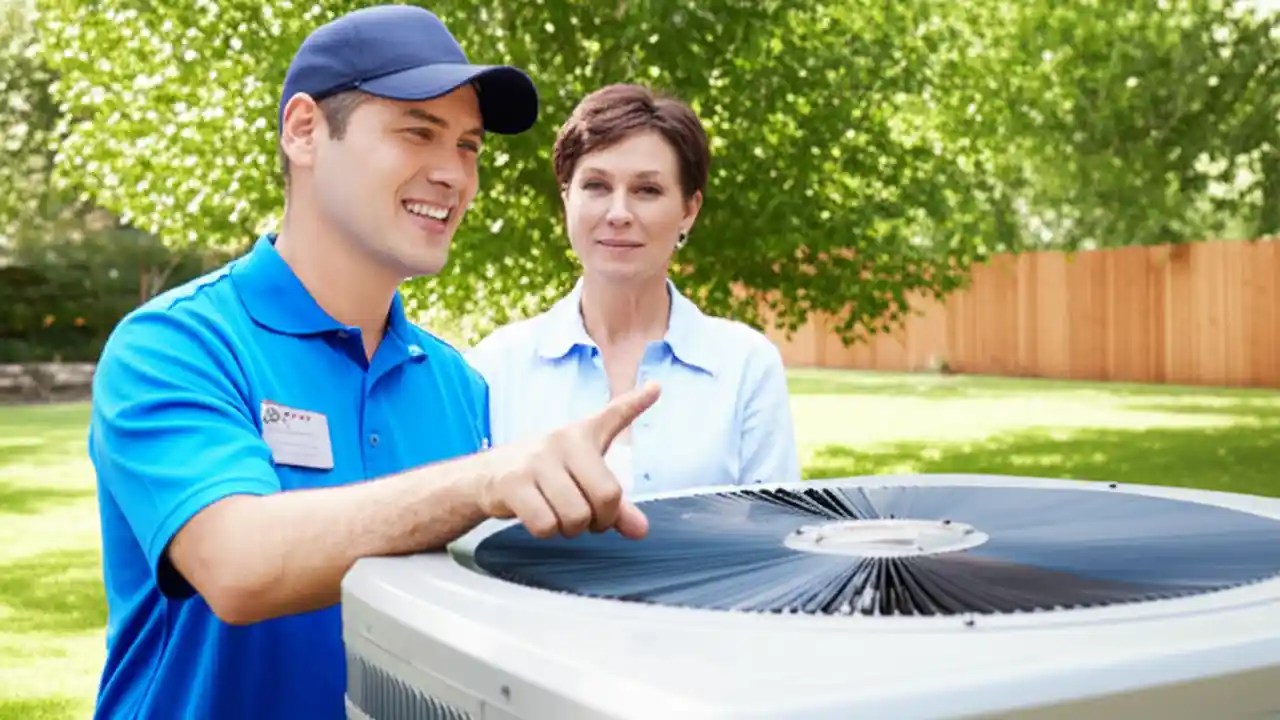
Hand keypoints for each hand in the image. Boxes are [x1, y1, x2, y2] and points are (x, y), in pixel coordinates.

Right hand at [475, 382, 659, 539]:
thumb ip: (615, 506)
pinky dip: (547, 531)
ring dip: (571, 529)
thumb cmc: (544, 475)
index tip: (656, 388)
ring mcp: (535, 461)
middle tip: (586, 518)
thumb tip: (641, 532)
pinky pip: (545, 525)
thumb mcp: (581, 480)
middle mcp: (561, 441)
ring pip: (575, 517)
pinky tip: (538, 516)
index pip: (613, 416)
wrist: (487, 475)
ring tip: (560, 515)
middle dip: (600, 521)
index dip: (636, 402)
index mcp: (582, 434)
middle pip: (606, 497)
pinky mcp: (513, 484)